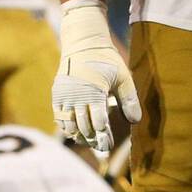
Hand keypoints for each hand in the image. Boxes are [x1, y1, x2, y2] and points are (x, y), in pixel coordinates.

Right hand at [52, 0, 141, 154]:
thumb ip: (130, 99)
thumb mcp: (123, 76)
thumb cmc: (107, 60)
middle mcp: (76, 96)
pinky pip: (60, 118)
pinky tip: (77, 134)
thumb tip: (135, 121)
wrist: (83, 43)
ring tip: (90, 142)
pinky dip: (67, 128)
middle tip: (102, 149)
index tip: (109, 145)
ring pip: (70, 126)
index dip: (105, 136)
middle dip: (93, 140)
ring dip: (80, 137)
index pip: (99, 122)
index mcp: (94, 91)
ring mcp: (64, 96)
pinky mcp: (56, 95)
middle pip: (84, 127)